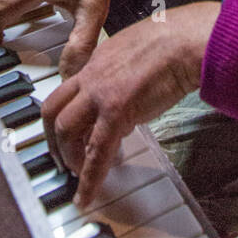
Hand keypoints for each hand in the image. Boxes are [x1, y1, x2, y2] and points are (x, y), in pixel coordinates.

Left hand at [43, 4, 218, 206]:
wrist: (185, 40)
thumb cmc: (175, 40)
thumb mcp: (139, 53)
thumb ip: (127, 76)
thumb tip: (132, 100)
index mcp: (98, 60)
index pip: (69, 90)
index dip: (66, 114)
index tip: (71, 132)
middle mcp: (92, 75)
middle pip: (52, 109)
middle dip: (52, 138)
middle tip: (62, 158)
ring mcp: (100, 93)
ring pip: (64, 129)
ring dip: (67, 156)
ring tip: (77, 175)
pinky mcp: (115, 112)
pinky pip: (95, 152)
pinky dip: (88, 179)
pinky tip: (86, 197)